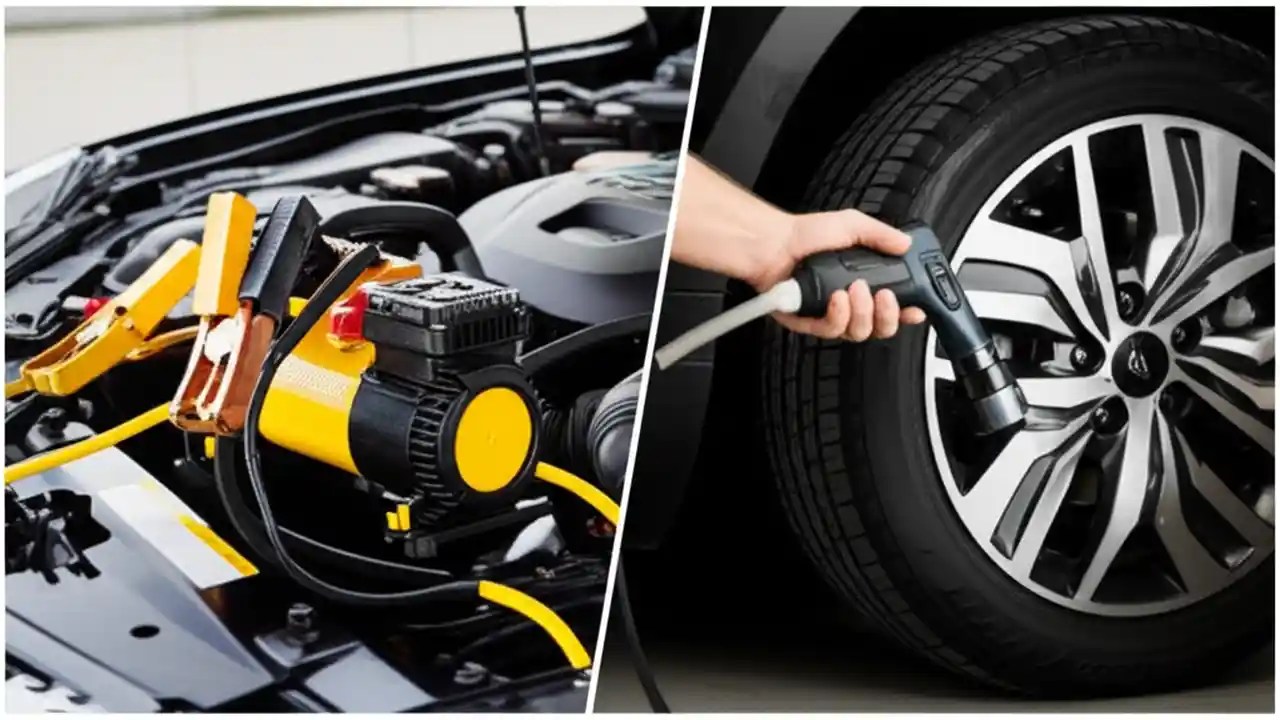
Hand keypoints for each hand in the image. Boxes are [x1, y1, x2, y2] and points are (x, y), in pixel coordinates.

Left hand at [747, 209, 926, 340]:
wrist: (771, 243)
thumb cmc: (806, 234)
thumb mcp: (851, 226)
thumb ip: (880, 234)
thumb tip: (906, 244)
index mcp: (864, 283)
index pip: (893, 307)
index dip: (906, 313)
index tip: (915, 309)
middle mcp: (849, 303)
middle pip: (879, 328)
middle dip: (887, 315)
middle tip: (883, 296)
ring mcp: (829, 315)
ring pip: (857, 332)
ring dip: (862, 313)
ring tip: (854, 290)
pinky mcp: (808, 323)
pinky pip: (830, 331)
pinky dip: (837, 316)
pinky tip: (837, 299)